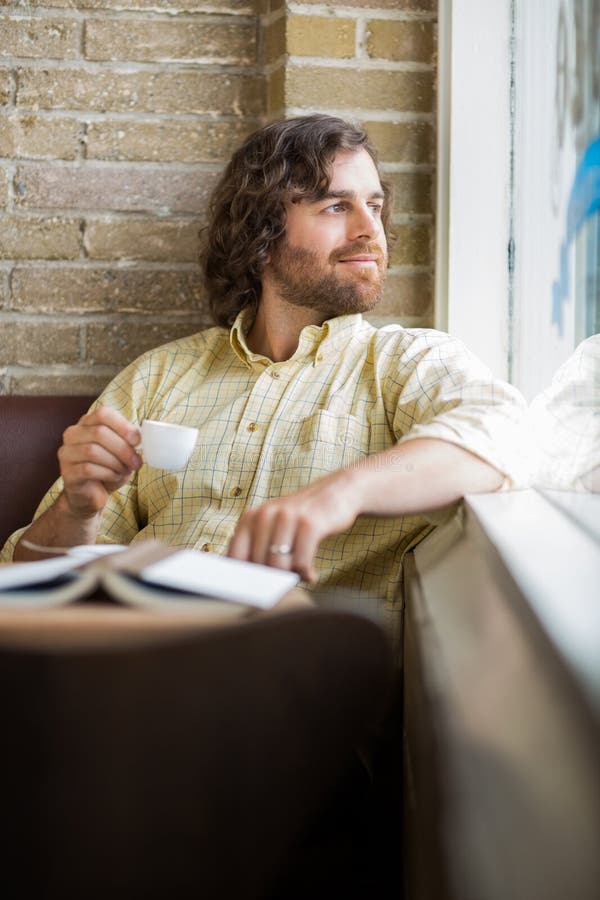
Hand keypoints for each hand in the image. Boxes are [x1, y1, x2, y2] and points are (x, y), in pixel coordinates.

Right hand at [58, 405, 141, 518]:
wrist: (91, 495)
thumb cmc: (107, 469)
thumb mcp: (121, 451)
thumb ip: (128, 440)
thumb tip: (139, 437)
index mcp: (87, 423)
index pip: (103, 414)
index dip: (122, 425)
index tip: (137, 440)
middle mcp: (73, 434)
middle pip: (99, 433)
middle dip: (122, 448)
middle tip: (136, 462)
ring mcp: (66, 453)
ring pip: (93, 451)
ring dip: (115, 462)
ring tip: (124, 471)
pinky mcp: (67, 472)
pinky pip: (88, 469)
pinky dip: (107, 473)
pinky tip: (114, 477)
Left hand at [227, 471, 359, 582]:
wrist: (335, 492)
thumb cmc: (301, 518)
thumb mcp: (273, 525)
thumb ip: (257, 547)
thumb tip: (246, 584)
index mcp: (251, 517)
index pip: (234, 556)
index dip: (243, 578)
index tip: (257, 588)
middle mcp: (265, 514)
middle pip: (258, 565)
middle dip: (273, 578)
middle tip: (287, 580)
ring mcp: (287, 517)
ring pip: (278, 565)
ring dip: (290, 577)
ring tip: (299, 576)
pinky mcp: (310, 523)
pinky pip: (301, 562)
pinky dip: (306, 574)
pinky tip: (311, 574)